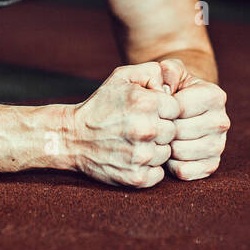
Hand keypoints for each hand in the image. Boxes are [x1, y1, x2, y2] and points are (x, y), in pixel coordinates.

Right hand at [69, 62, 179, 187]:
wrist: (72, 137)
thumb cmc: (101, 106)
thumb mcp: (121, 77)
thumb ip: (152, 71)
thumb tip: (172, 85)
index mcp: (146, 103)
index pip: (177, 110)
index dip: (163, 111)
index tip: (148, 113)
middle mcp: (145, 130)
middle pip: (173, 132)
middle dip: (159, 130)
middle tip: (139, 128)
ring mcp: (141, 156)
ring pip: (166, 153)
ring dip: (154, 149)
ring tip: (134, 143)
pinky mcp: (136, 177)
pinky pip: (158, 174)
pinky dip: (149, 169)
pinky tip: (132, 158)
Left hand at [156, 58, 227, 181]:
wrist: (183, 108)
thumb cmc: (172, 88)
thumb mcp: (170, 72)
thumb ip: (167, 69)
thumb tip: (162, 84)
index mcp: (215, 96)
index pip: (179, 108)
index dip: (161, 109)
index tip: (156, 106)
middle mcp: (222, 121)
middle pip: (179, 132)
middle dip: (162, 128)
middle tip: (156, 124)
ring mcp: (219, 145)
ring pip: (180, 153)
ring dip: (165, 147)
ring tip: (163, 136)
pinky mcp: (212, 165)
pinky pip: (184, 171)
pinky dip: (171, 165)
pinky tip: (169, 152)